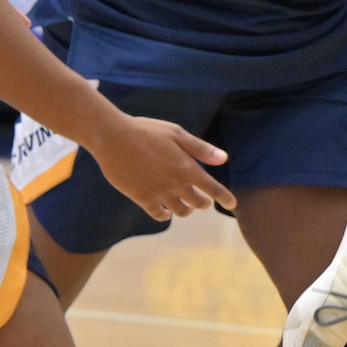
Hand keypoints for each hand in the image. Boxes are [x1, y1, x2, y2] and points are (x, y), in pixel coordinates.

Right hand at [89, 113, 234, 221]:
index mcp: (187, 167)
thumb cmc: (147, 131)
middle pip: (198, 203)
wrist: (114, 138)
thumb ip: (201, 148)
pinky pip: (159, 215)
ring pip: (181, 212)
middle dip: (204, 203)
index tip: (232, 203)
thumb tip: (224, 159)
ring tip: (186, 205)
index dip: (225, 197)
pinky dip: (165, 215)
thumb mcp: (177, 133)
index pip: (213, 189)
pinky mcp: (142, 198)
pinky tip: (166, 211)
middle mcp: (175, 184)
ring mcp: (158, 193)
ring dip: (186, 210)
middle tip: (204, 200)